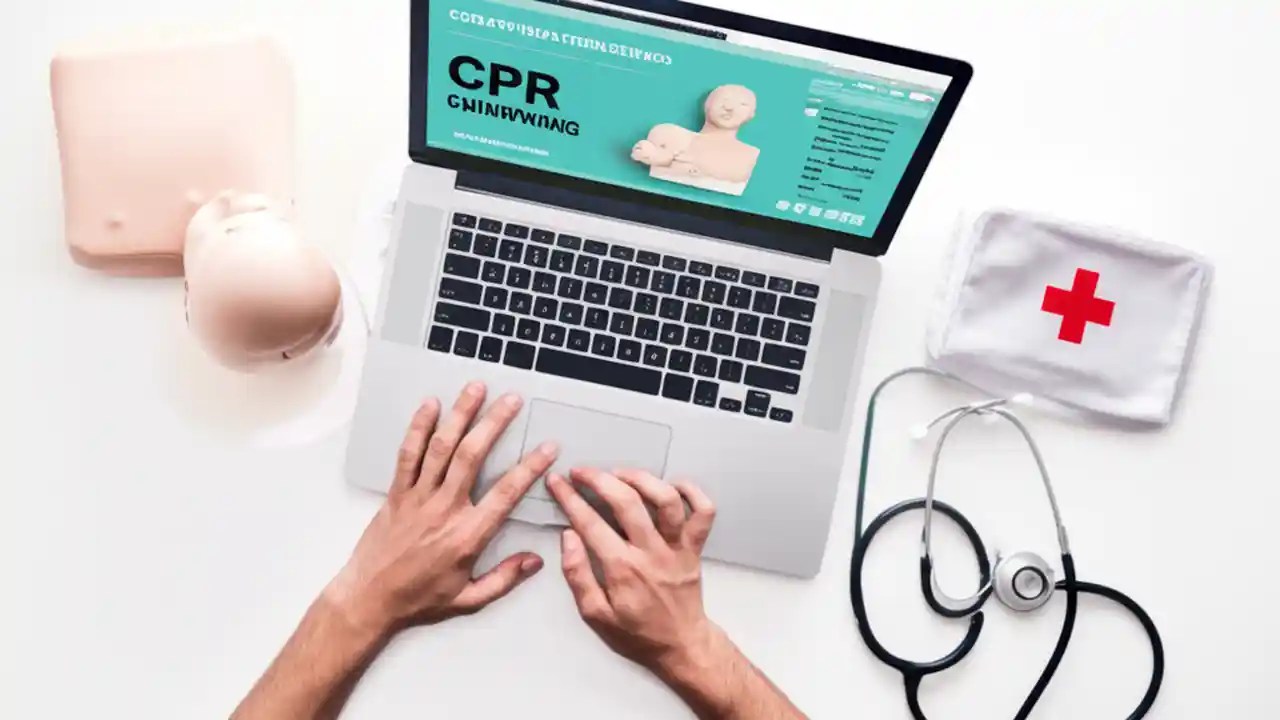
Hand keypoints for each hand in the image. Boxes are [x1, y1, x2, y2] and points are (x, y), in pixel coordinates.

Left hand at [324, 382, 558, 634]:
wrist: (368, 600)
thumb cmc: (418, 600)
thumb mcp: (469, 599)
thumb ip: (505, 578)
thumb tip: (536, 560)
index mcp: (468, 535)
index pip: (506, 493)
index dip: (530, 467)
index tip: (547, 448)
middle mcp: (444, 510)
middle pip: (473, 455)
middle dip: (494, 423)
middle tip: (512, 400)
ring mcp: (418, 498)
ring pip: (442, 447)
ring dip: (460, 414)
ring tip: (475, 389)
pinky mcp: (396, 494)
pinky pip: (408, 454)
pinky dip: (418, 427)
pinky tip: (430, 406)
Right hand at [546, 468, 720, 675]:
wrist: (680, 645)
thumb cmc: (636, 633)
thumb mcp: (595, 615)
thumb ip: (577, 575)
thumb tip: (568, 536)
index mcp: (622, 569)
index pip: (590, 523)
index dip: (570, 498)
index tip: (558, 483)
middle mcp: (650, 553)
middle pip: (626, 502)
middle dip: (599, 479)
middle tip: (581, 472)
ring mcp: (676, 548)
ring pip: (666, 501)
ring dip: (641, 479)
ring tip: (620, 473)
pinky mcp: (695, 548)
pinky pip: (703, 513)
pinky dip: (692, 492)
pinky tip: (672, 483)